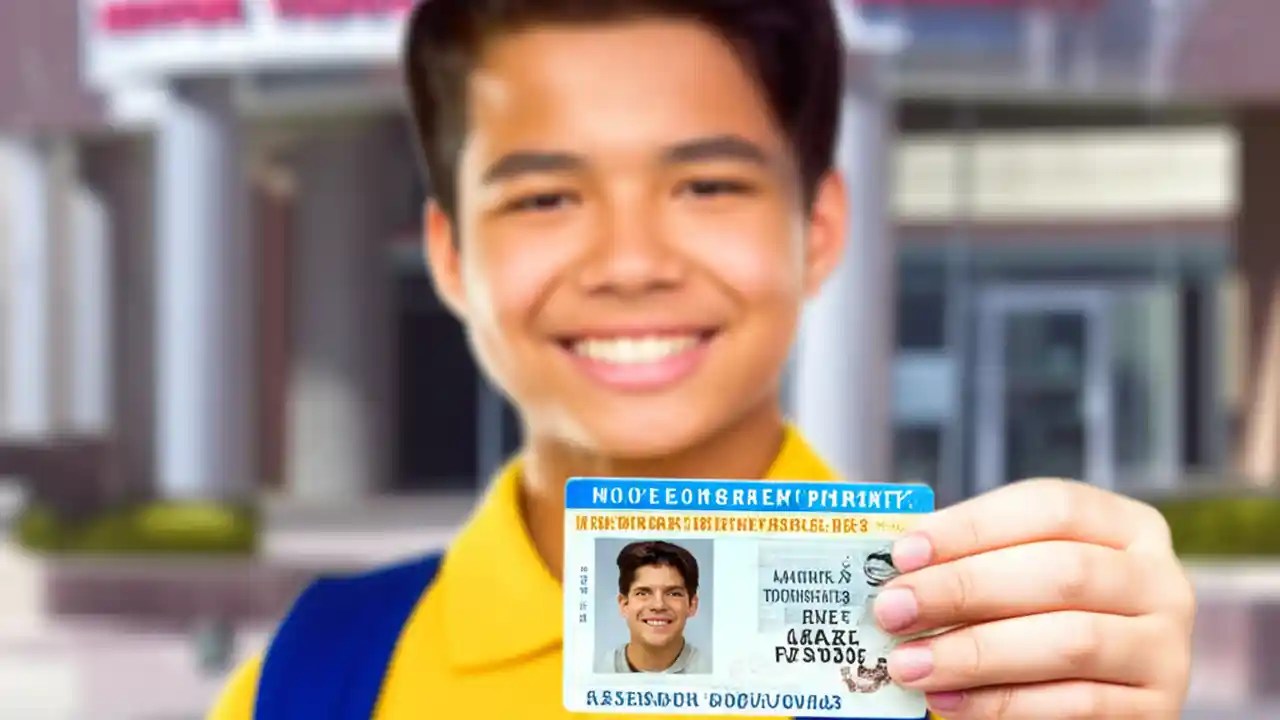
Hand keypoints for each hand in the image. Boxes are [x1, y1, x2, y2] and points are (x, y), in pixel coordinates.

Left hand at [873, 479, 1194, 718]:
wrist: (1091, 696)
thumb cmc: (1038, 617)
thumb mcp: (1015, 574)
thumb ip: (970, 560)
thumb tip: (894, 559)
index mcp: (1128, 528)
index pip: (1051, 507)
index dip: (973, 526)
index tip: (902, 551)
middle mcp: (1161, 582)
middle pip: (1059, 572)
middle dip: (963, 589)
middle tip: (892, 609)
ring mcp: (1166, 650)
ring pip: (1068, 641)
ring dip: (974, 652)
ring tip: (906, 664)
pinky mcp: (1155, 712)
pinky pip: (1074, 705)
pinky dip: (1000, 703)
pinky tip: (945, 700)